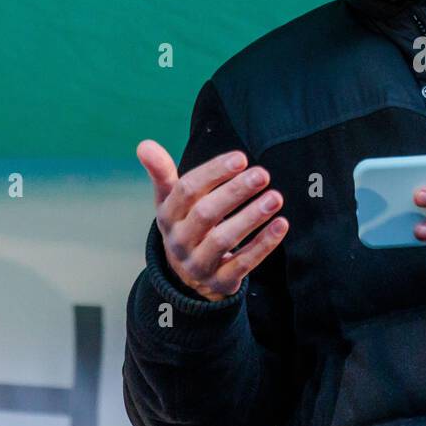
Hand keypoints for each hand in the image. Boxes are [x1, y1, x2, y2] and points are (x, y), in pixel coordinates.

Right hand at [137, 140, 288, 300]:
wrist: (186, 277)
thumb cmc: (185, 224)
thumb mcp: (170, 201)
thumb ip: (162, 172)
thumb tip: (144, 144)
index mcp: (168, 216)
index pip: (187, 190)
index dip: (214, 172)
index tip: (241, 158)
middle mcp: (179, 241)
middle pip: (206, 213)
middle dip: (235, 192)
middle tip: (262, 174)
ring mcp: (198, 264)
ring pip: (224, 240)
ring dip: (251, 217)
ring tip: (275, 198)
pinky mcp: (220, 282)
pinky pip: (243, 264)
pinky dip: (263, 245)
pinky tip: (281, 224)